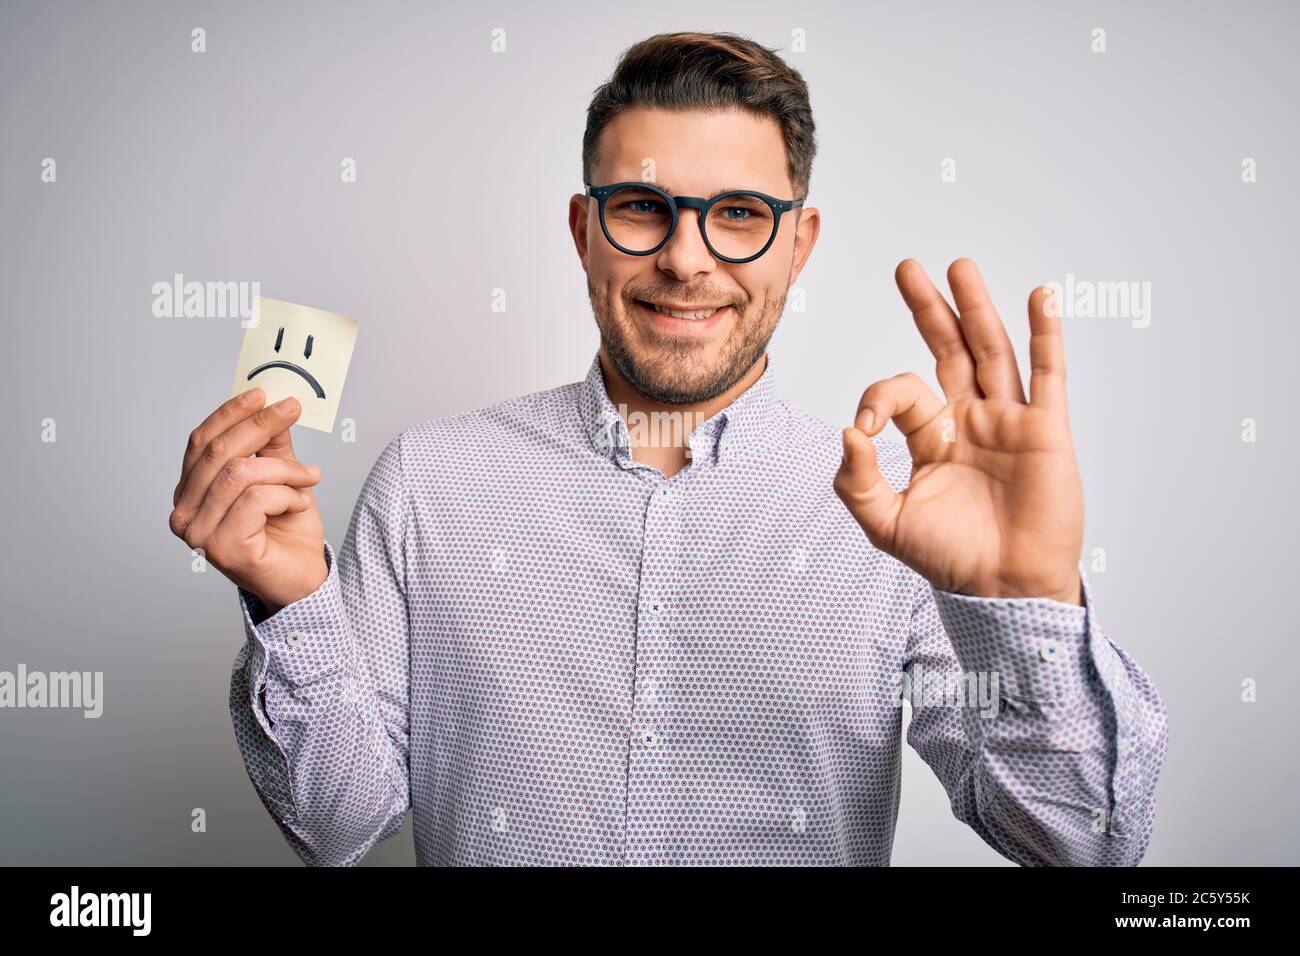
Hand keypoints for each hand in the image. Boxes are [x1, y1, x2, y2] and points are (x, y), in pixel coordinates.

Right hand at [169, 387, 327, 613]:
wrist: (304, 578)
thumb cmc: (287, 531)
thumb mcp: (280, 476)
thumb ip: (270, 444)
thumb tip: (270, 403)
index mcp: (190, 493)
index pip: (201, 443)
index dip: (230, 414)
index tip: (263, 394)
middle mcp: (184, 513)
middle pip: (218, 453)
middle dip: (259, 426)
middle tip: (292, 409)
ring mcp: (198, 534)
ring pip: (240, 474)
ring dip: (284, 470)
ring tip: (309, 478)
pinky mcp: (221, 548)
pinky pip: (256, 499)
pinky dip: (287, 495)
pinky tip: (298, 505)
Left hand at [834, 259, 1083, 604]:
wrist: (1002, 590)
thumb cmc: (949, 559)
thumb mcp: (885, 523)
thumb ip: (857, 480)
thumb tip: (848, 432)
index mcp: (932, 436)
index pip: (902, 391)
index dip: (879, 397)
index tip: (866, 426)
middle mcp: (970, 419)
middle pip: (949, 350)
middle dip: (929, 309)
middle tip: (908, 269)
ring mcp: (1009, 421)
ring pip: (993, 351)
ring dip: (977, 308)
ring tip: (960, 267)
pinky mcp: (1045, 431)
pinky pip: (1049, 375)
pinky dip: (1046, 336)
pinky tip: (1041, 298)